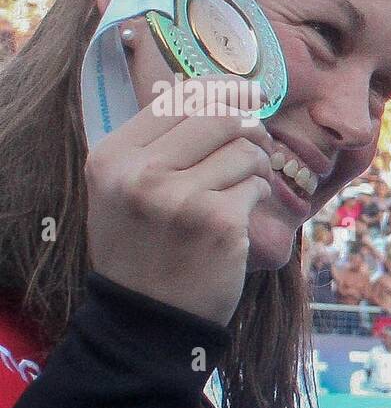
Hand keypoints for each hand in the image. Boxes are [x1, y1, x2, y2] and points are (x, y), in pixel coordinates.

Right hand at [85, 73, 275, 325]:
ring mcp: (180, 198)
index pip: (180, 97)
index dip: (224, 89)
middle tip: (258, 141)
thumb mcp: (124, 190)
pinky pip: (258, 185)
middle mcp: (141, 173)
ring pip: (246, 149)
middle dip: (250, 124)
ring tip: (248, 183)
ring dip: (259, 164)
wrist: (149, 318)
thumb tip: (218, 91)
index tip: (248, 93)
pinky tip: (242, 214)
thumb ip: (158, 143)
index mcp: (113, 156)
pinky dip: (259, 195)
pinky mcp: (218, 222)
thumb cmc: (144, 247)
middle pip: (220, 115)